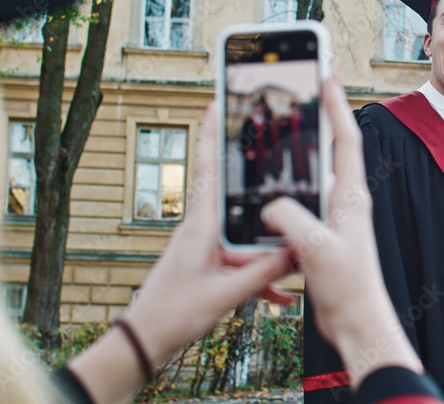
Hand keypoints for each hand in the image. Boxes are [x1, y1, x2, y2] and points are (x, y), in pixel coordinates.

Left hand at [70, 106, 292, 403]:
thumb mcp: (227, 293)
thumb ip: (265, 271)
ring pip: (244, 234)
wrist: (146, 340)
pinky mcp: (208, 266)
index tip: (215, 103)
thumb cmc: (174, 313)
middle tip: (272, 153)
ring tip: (289, 252)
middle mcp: (202, 230)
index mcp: (201, 226)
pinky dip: (260, 276)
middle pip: (233, 195)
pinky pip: (241, 263)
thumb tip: (297, 251)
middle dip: (255, 180)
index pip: (207, 169)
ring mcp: (205, 248)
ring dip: (266, 245)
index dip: (211, 134)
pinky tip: (278, 296)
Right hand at [263, 75, 421, 387]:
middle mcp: (345, 202)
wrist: (356, 321)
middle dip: (317, 118)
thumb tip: (268, 204)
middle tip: (302, 92)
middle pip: (330, 149)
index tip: (325, 76)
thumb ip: (290, 220)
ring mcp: (334, 217)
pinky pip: (302, 202)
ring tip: (280, 132)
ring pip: (313, 176)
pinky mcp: (322, 234)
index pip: (345, 139)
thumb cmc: (348, 287)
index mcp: (350, 197)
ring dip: (299, 154)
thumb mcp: (314, 249)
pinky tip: (269, 188)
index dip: (335, 105)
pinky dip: (286, 189)